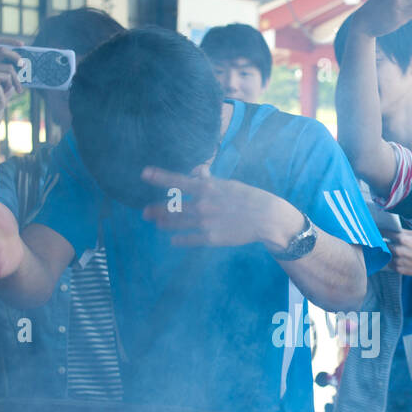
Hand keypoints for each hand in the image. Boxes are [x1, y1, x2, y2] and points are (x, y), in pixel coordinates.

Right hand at [0, 39, 25, 117]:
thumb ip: (11, 64)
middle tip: (24, 66)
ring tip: (16, 88)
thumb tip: (24, 58)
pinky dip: (11, 84)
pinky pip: (7, 76)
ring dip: (15, 79)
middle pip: (2, 50)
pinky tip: (5, 90)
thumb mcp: (8, 75)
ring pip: (8, 67)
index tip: (22, 44)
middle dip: (16, 57)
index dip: (10, 41)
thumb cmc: (2, 90)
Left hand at [140, 165, 301, 249]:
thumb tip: (195, 171)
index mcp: (207, 188)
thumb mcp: (228, 184)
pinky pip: (190, 239)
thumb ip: (207, 179)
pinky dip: (179, 240)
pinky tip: (173, 240)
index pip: (178, 181)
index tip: (144, 173)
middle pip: (172, 206)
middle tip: (144, 212)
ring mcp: (205, 223)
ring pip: (178, 223)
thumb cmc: (248, 197)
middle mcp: (202, 205)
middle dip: (156, 209)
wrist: (266, 218)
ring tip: (156, 223)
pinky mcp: (212, 238)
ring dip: (164, 223)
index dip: (159, 177)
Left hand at [384, 229, 411, 278]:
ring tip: (397, 251)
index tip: (377, 231)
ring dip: (389, 253)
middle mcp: (399, 250)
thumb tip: (393, 231)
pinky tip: (400, 259)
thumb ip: (404, 233)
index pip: (384, 233)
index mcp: (403, 239)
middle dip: (385, 243)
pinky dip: (393, 261)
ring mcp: (399, 261)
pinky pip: (391, 265)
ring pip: (387, 256)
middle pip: (384, 245)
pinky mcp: (401, 270)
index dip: (380, 231)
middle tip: (386, 241)